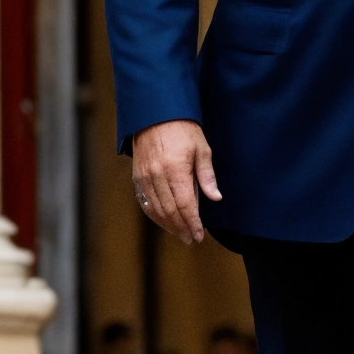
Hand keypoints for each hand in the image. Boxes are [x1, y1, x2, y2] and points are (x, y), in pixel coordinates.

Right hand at [131, 119, 221, 244]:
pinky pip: (144, 202)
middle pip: (170, 211)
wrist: (156, 114)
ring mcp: (145, 177)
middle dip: (181, 228)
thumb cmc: (183, 129)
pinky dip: (155, 215)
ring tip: (180, 233)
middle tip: (190, 239)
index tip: (199, 235)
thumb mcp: (202, 149)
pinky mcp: (138, 176)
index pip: (185, 205)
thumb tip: (215, 198)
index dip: (192, 223)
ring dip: (168, 225)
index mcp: (176, 169)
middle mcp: (157, 176)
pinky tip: (164, 221)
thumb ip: (207, 176)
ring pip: (156, 209)